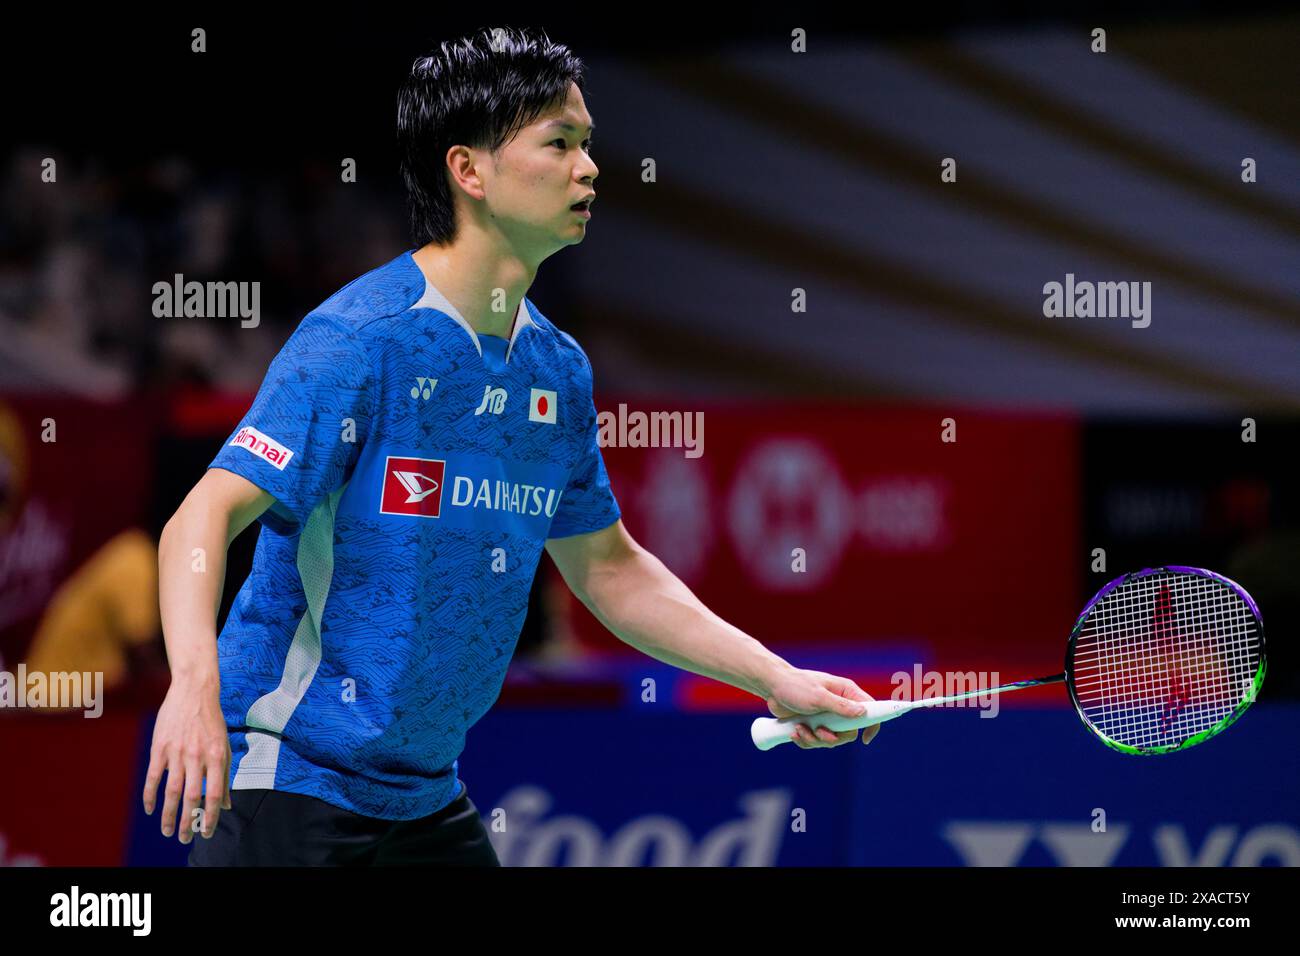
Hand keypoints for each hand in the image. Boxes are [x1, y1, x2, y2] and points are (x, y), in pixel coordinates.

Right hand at [142, 676, 231, 842]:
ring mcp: (176, 753)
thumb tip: (226, 805)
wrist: (194, 691)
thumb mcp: (224, 745)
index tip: (206, 832)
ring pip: (170, 791)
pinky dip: (150, 796)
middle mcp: (196, 757)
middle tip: (183, 839)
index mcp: (215, 757)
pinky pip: (153, 777)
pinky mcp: (159, 748)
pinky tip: (150, 810)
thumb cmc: (212, 721)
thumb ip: (224, 775)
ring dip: (167, 815)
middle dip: (187, 822)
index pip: (213, 794)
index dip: (210, 816)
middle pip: (191, 797)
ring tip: (166, 832)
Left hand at [764, 666, 880, 748]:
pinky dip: (805, 740)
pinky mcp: (814, 725)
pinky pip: (816, 741)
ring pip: (831, 739)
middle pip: (849, 732)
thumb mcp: (818, 697)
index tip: (866, 739)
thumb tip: (863, 713)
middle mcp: (839, 705)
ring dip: (814, 739)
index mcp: (846, 692)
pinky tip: (795, 732)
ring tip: (800, 729)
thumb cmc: (795, 686)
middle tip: (818, 731)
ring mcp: (827, 716)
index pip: (870, 709)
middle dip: (832, 737)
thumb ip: (841, 706)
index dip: (873, 724)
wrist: (772, 687)